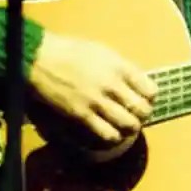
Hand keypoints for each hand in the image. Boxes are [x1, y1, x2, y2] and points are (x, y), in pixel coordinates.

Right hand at [28, 31, 157, 149]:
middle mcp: (112, 84)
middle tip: (135, 114)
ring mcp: (97, 101)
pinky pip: (107, 135)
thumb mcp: (102, 52)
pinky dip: (113, 138)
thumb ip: (121, 68)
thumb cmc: (70, 52)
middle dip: (142, 115)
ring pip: (129, 125)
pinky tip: (111, 134)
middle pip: (143, 110)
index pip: (151, 89)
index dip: (150, 97)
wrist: (40, 59)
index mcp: (120, 66)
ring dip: (130, 128)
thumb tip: (136, 83)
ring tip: (124, 126)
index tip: (144, 99)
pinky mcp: (82, 116)